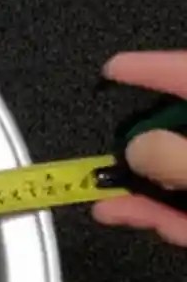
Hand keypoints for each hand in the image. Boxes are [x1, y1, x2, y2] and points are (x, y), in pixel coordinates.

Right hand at [92, 50, 186, 245]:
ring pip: (182, 173)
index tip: (112, 70)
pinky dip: (162, 212)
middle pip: (182, 129)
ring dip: (142, 188)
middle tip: (110, 159)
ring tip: (103, 198)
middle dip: (143, 145)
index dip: (149, 68)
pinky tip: (126, 214)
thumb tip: (137, 150)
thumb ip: (174, 157)